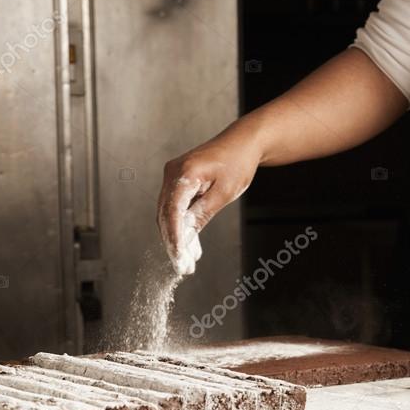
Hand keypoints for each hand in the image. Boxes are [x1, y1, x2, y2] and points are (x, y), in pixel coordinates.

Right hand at [157, 128, 260, 274]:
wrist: (243, 142)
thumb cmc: (238, 163)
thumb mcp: (224, 193)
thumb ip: (202, 214)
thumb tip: (185, 237)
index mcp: (185, 172)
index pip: (173, 211)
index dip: (174, 237)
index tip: (178, 258)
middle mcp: (173, 173)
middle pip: (166, 214)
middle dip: (174, 242)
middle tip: (183, 267)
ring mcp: (173, 176)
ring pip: (168, 213)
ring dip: (176, 237)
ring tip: (187, 262)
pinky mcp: (178, 180)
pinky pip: (175, 207)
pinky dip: (181, 225)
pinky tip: (190, 245)